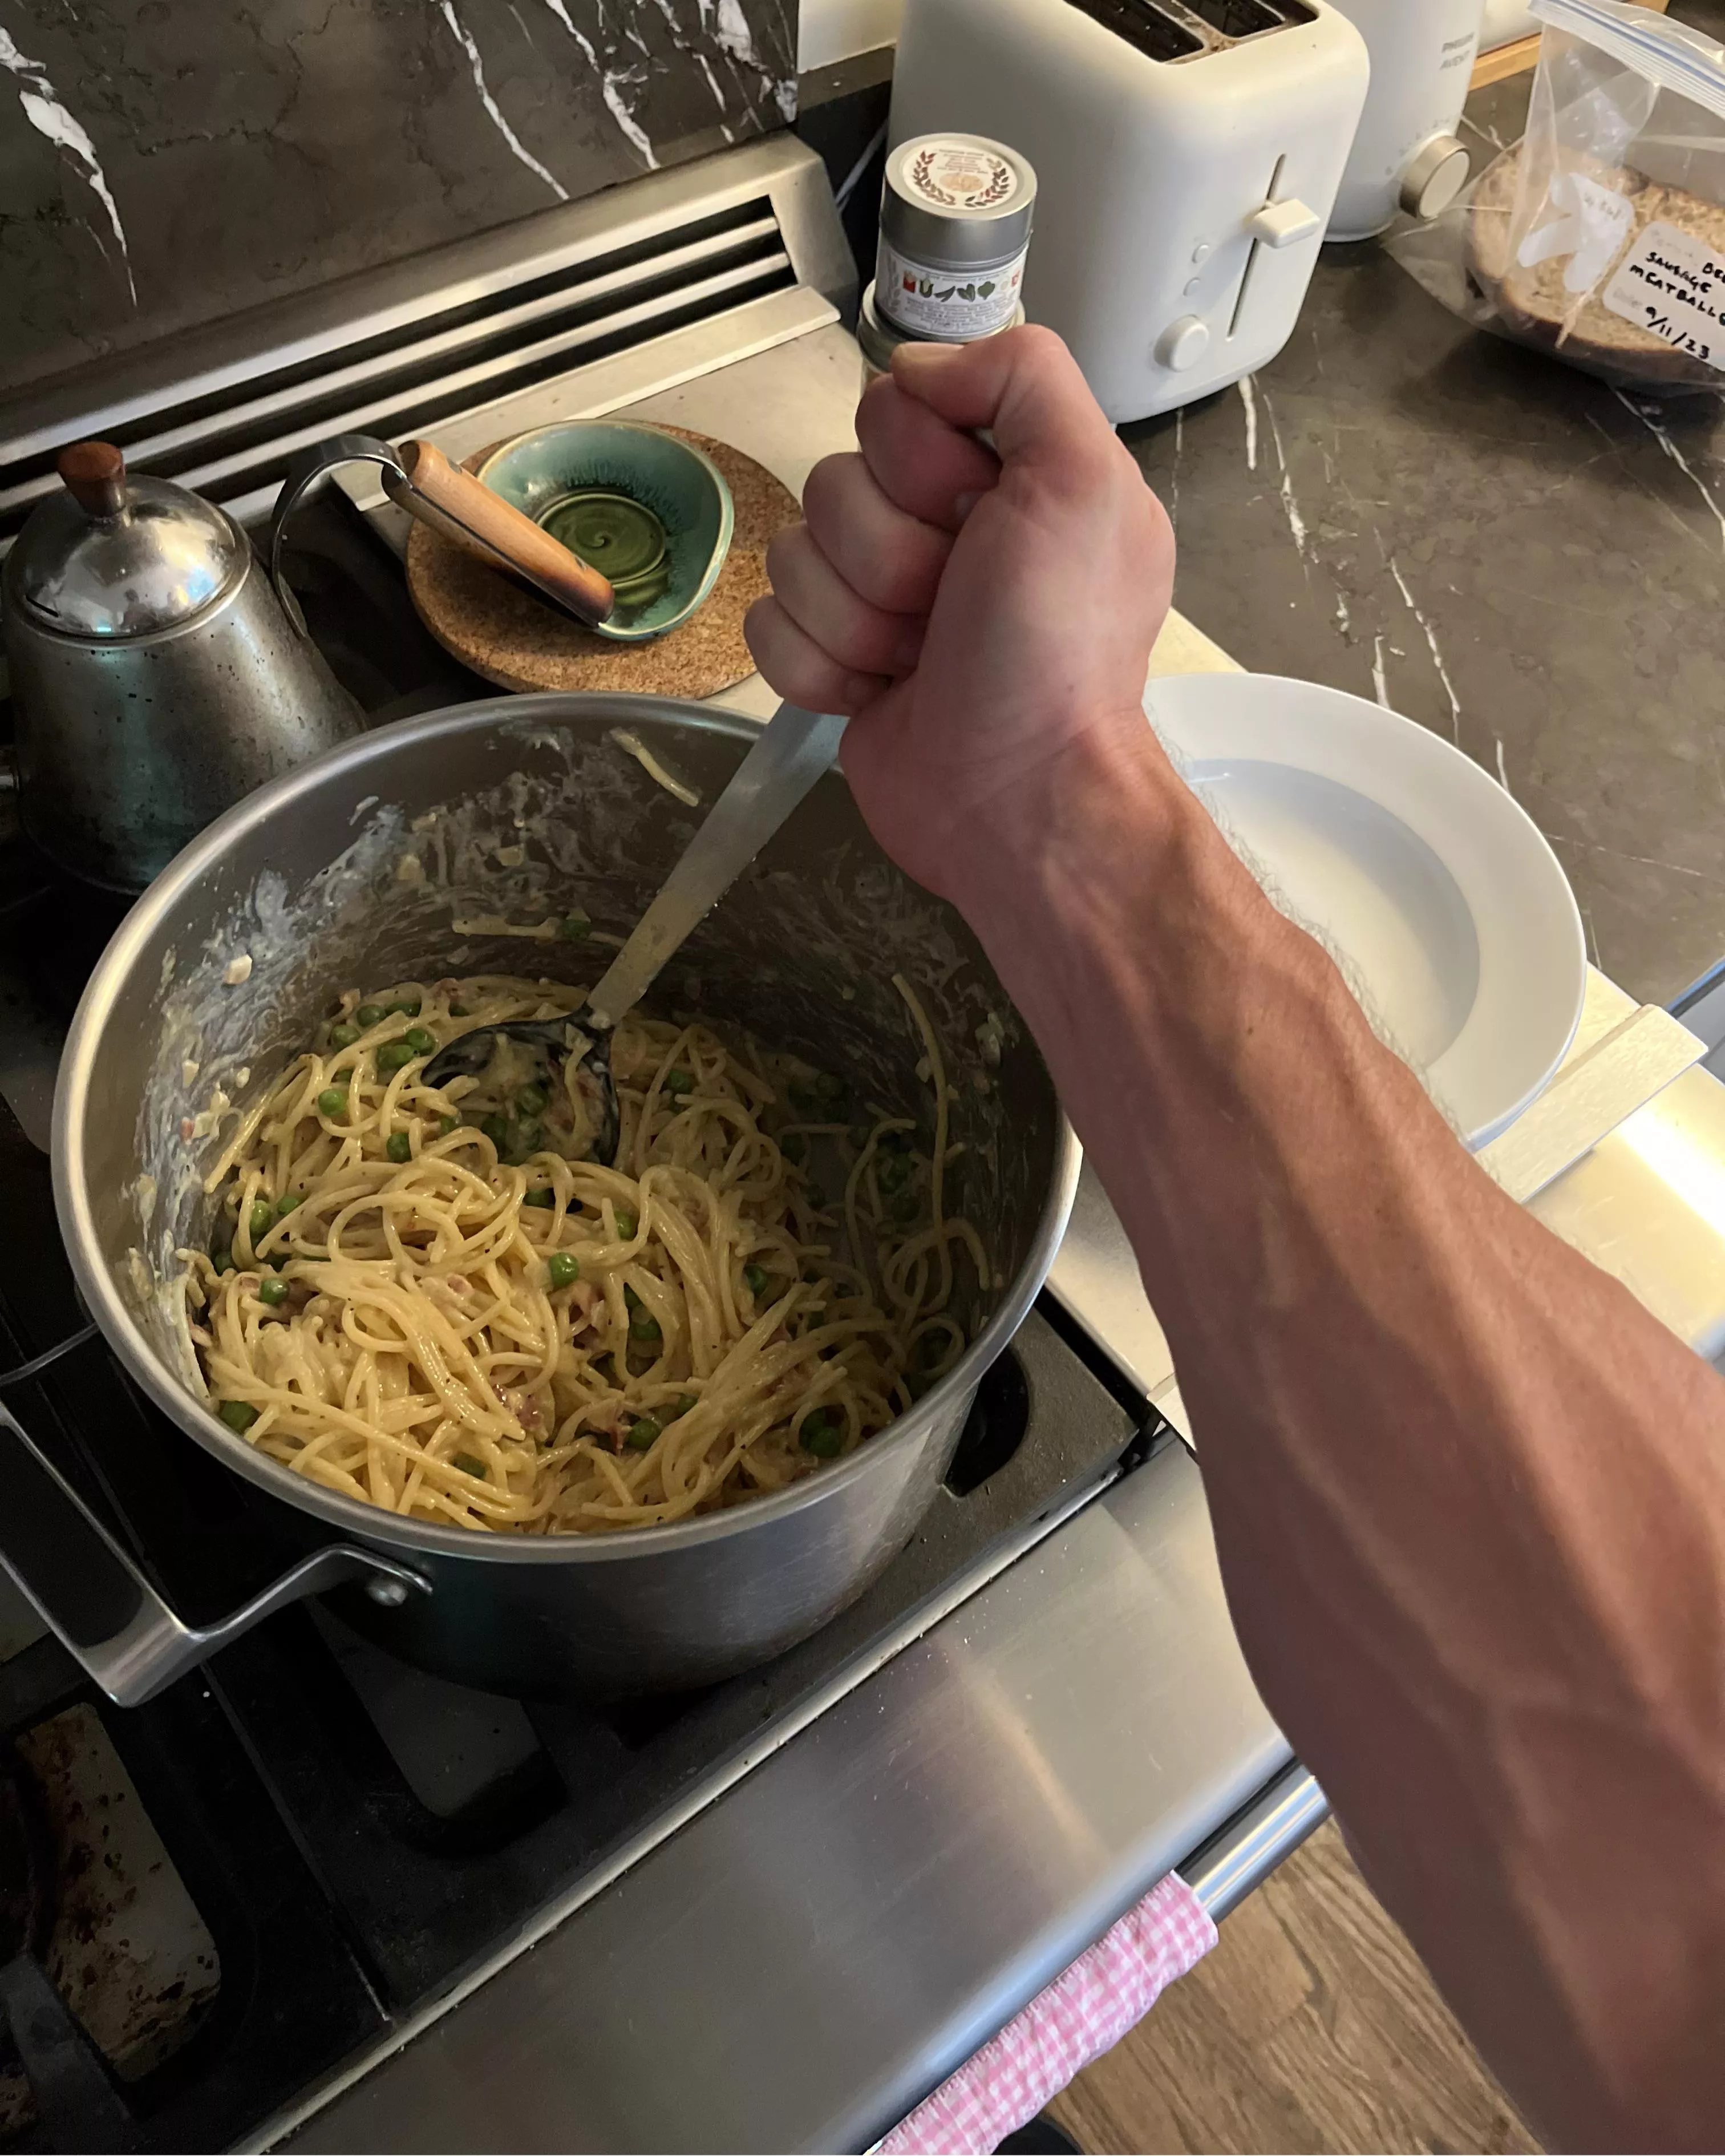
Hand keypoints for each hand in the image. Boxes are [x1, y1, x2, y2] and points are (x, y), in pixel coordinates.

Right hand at [744, 325, 1173, 897]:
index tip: (976, 521)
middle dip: (886, 552)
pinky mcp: (834, 663)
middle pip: (833, 481)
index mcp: (1002, 474)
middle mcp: (939, 529)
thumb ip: (1023, 375)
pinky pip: (768, 628)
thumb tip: (920, 366)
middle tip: (951, 605)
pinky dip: (821, 669)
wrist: (1021, 799)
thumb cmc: (1060, 654)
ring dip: (857, 619)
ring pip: (794, 557)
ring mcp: (880, 600)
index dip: (919, 465)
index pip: (893, 407)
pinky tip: (881, 695)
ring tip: (924, 660)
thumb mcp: (1084, 481)